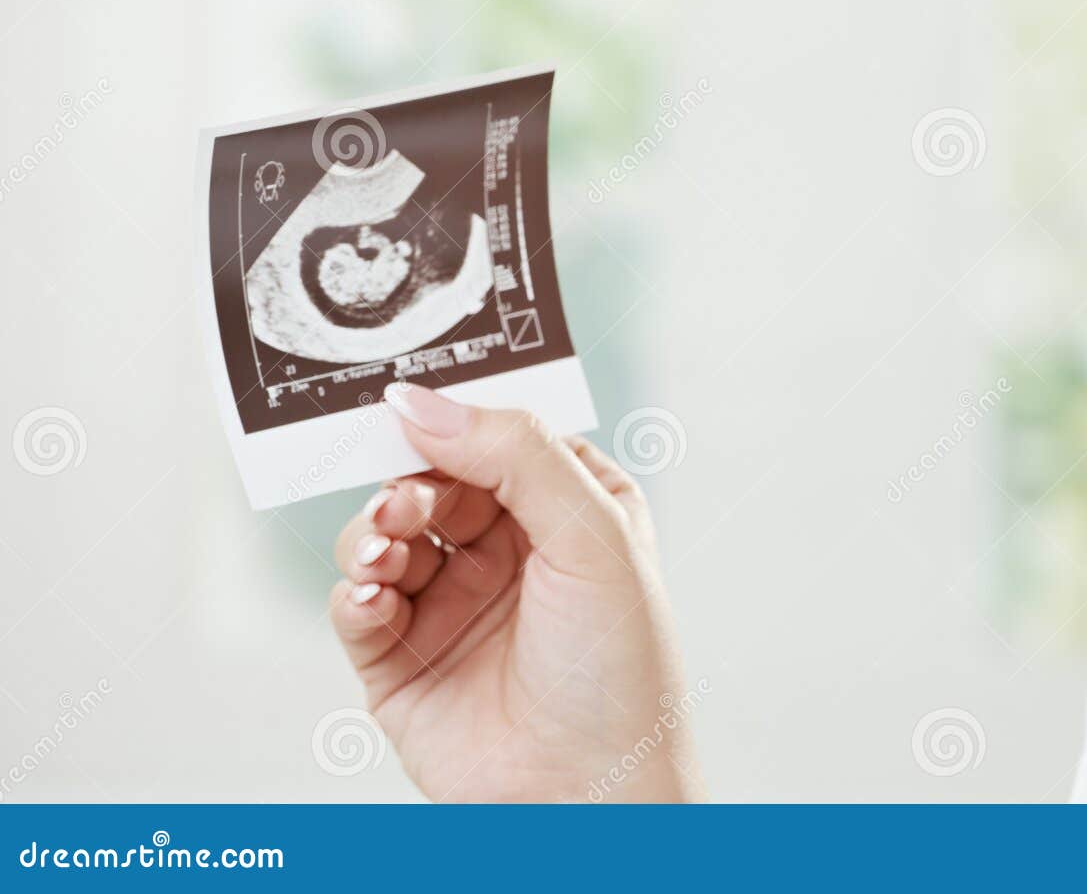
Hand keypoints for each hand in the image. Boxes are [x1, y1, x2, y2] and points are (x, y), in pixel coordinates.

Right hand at [329, 382, 702, 801]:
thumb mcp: (592, 536)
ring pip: (385, 536)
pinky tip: (370, 594)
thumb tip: (424, 403)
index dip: (452, 423)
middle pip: (431, 483)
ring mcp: (453, 606)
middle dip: (408, 484)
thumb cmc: (619, 670)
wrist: (593, 797)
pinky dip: (352, 591)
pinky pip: (358, 605)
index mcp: (567, 511)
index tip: (406, 408)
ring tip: (386, 548)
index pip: (497, 441)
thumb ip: (514, 454)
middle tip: (404, 501)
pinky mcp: (404, 661)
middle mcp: (508, 552)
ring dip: (373, 532)